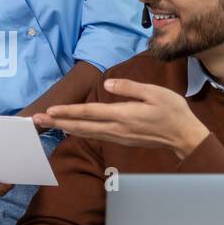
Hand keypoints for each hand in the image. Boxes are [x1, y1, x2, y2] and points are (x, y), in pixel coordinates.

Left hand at [32, 78, 209, 159]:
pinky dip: (80, 132)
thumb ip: (130, 88)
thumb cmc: (173, 112)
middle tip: (37, 119)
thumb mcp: (155, 93)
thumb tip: (108, 84)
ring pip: (87, 133)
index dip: (69, 111)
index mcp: (124, 115)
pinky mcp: (122, 140)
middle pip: (82, 126)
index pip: (90, 113)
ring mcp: (119, 136)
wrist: (185, 137)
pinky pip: (96, 135)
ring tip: (49, 123)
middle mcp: (117, 129)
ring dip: (66, 127)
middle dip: (58, 122)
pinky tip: (73, 129)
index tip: (52, 110)